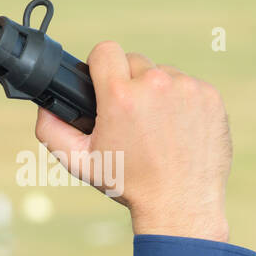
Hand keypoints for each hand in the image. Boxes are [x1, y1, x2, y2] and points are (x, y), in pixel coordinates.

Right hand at [33, 42, 232, 242]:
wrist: (181, 204)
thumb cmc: (129, 184)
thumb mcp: (80, 163)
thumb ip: (51, 130)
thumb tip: (45, 106)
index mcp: (121, 96)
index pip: (105, 50)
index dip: (100, 67)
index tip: (104, 84)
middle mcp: (156, 84)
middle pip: (135, 61)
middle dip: (130, 84)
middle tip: (132, 116)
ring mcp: (187, 88)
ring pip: (163, 74)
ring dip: (157, 93)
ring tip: (157, 127)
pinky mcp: (210, 97)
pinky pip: (188, 86)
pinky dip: (182, 102)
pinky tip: (178, 128)